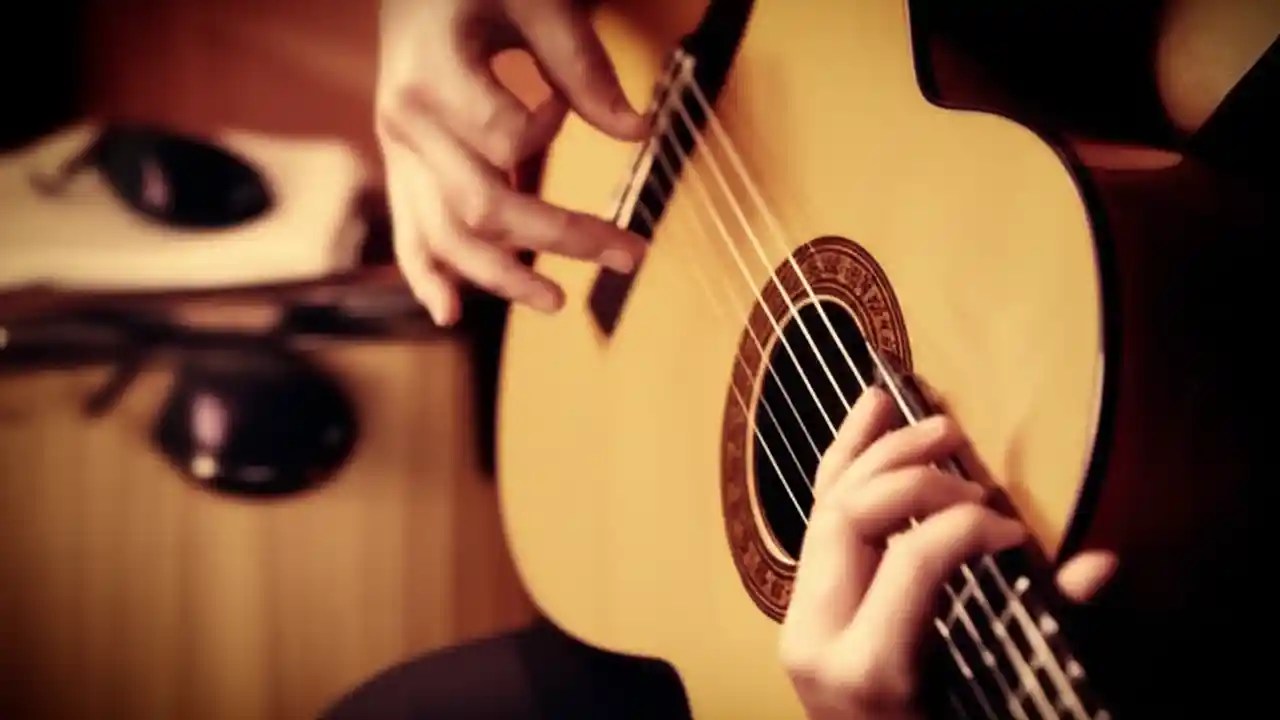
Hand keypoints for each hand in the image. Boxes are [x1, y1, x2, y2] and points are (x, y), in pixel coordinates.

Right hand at [375, 0, 650, 325]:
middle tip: (630, 253)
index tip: (562, 109)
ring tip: (557, 302)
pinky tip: (449, 314)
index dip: (546, 132)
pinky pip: (410, 233)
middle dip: (559, 236)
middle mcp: (405, 123)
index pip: (503, 137)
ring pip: (446, 235)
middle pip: (482, 205)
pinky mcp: (404, 168)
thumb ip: (581, 65)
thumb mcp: (532, 1)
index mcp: (432, 76)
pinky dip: (427, 276)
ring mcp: (399, 152)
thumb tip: (639, 134)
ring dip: (502, 277)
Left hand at [779, 387, 1116, 719]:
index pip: (912, 558)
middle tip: (969, 461)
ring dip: (877, 451)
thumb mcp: (993, 703)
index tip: (1012, 532)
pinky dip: (844, 462)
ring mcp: (797, 617)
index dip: (968, 528)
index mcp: (867, 667)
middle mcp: (816, 634)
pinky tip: (870, 413)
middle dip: (914, 473)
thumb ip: (1041, 631)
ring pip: (824, 505)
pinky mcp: (801, 604)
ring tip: (933, 421)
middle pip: (852, 516)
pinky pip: (816, 518)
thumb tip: (1101, 564)